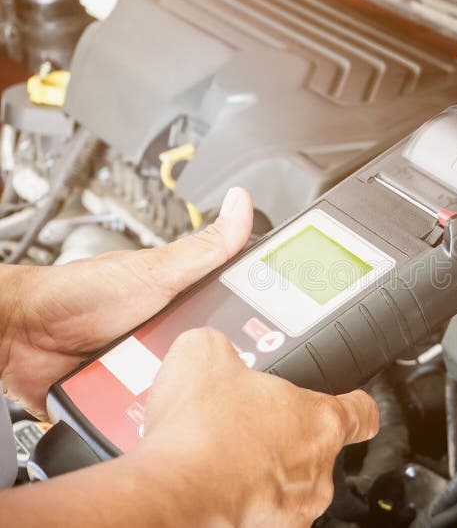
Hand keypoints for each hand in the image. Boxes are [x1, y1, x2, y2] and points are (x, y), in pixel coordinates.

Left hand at [0, 188, 252, 418]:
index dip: (255, 326)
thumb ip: (204, 247)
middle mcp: (171, 335)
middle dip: (215, 366)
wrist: (20, 336)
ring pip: (188, 389)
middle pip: (214, 358)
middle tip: (211, 365)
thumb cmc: (80, 294)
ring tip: (176, 386)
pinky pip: (156, 413)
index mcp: (186, 300)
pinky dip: (157, 414)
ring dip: (184, 393)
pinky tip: (157, 410)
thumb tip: (241, 203)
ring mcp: (151, 368)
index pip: (235, 313)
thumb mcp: (155, 269)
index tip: (268, 335)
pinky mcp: (129, 399)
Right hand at [139, 327, 379, 526]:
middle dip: (283, 435)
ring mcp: (293, 509)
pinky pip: (260, 510)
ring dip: (262, 469)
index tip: (351, 402)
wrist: (171, 494)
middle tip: (247, 423)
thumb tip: (213, 349)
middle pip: (315, 447)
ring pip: (287, 483)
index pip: (362, 412)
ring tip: (221, 453)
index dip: (355, 403)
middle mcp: (317, 470)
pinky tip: (209, 482)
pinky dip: (241, 497)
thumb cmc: (199, 433)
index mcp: (321, 420)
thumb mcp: (204, 354)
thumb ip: (222, 346)